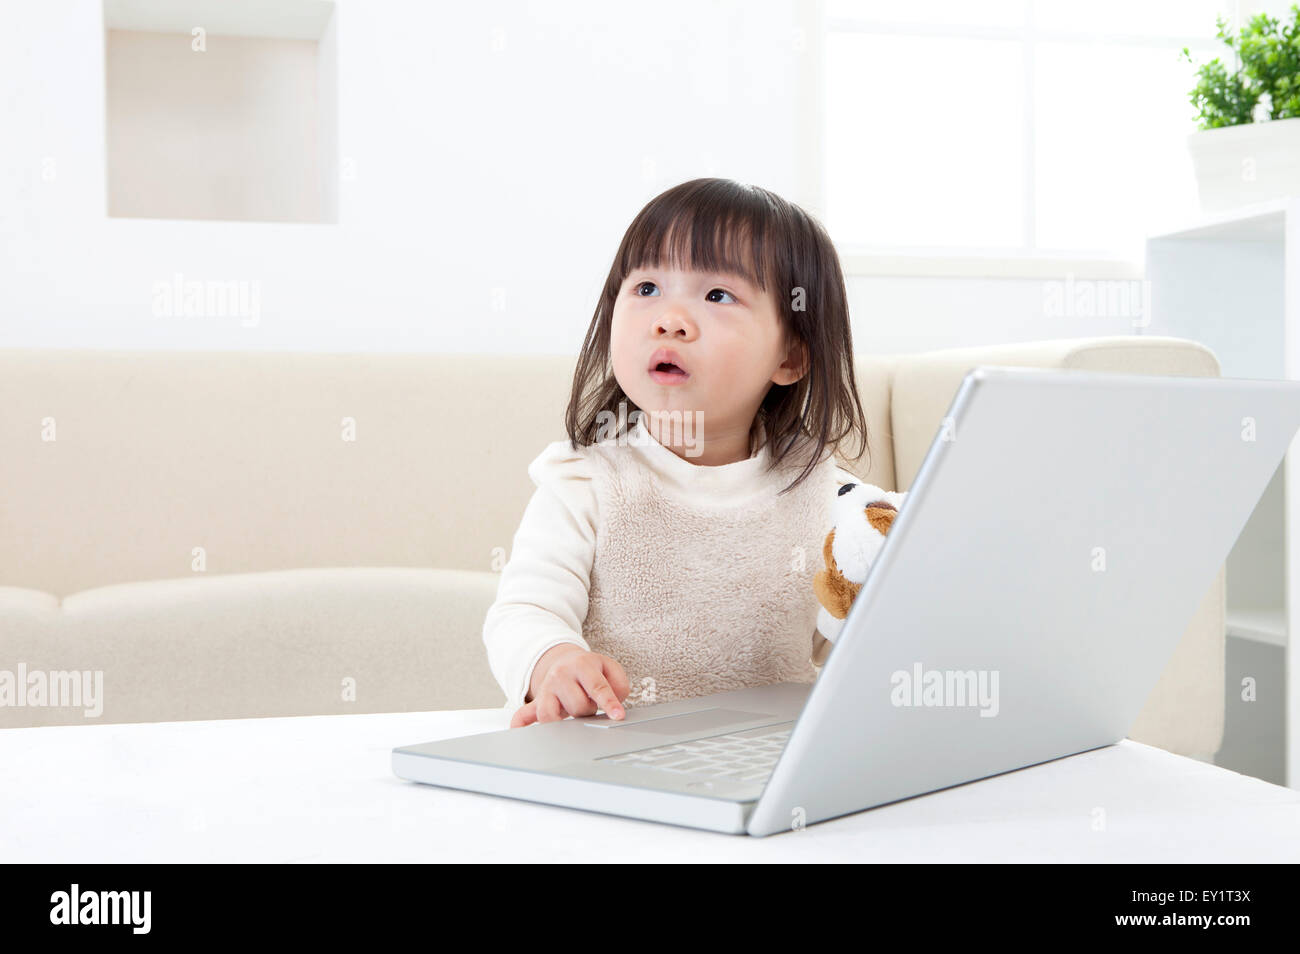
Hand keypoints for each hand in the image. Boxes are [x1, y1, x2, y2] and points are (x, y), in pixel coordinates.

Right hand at [509, 644, 629, 727]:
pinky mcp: (537, 702)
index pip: (596, 686)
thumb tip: (614, 705)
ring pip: (553, 715)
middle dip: (589, 709)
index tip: (617, 716)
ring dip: (567, 720)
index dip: (608, 702)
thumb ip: (619, 685)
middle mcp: (560, 676)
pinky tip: (519, 730)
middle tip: (591, 702)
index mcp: (581, 664)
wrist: (566, 661)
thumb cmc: (590, 669)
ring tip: (574, 712)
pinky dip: (521, 724)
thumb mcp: (610, 668)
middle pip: (578, 706)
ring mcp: (546, 689)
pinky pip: (524, 714)